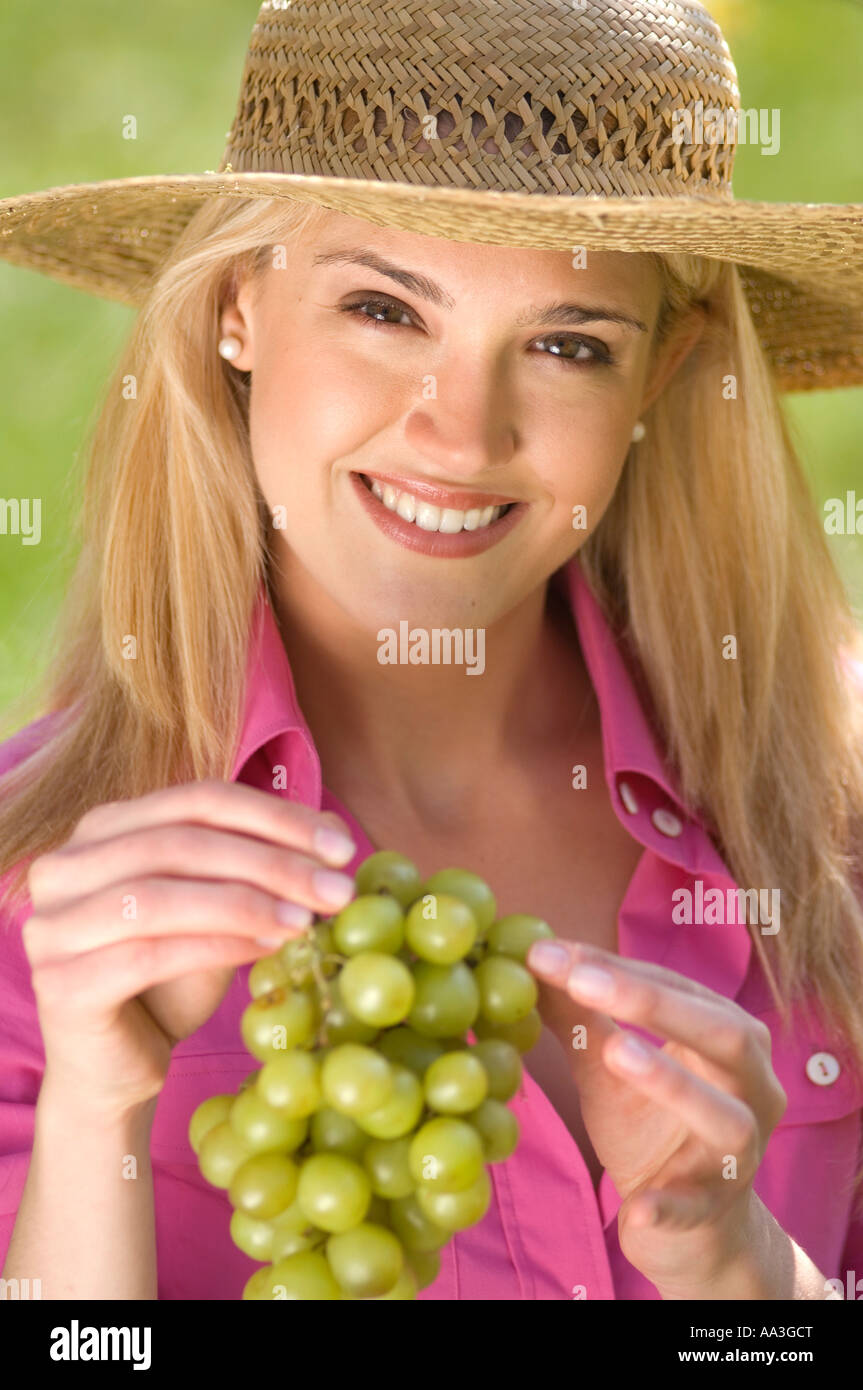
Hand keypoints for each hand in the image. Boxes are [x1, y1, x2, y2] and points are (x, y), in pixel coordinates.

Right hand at [23, 779, 357, 1121]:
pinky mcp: (60, 985)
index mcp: (102, 829)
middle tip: (338, 889)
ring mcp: (52, 926)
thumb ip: (258, 865)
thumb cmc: (171, 980)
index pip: (196, 800)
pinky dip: (216, 947)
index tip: (341, 846)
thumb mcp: (220, 910)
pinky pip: (147, 954)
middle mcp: (64, 866)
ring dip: (246, 903)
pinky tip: (267, 950)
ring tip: (308, 922)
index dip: (274, 817)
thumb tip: (332, 832)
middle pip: (180, 842)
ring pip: (158, 896)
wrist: (120, 1068)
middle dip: (271, 862)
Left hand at [526, 937, 787, 1295]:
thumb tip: (535, 956)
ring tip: (615, 1052)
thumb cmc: (651, 1126)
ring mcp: (739, 1156)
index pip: (680, 989)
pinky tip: (635, 1206)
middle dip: (654, 1004)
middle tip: (582, 981)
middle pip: (724, 1036)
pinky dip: (669, 1206)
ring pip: (726, 1118)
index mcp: (731, 1041)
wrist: (689, 1227)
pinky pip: (696, 1208)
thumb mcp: (610, 1064)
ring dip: (671, 1084)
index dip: (619, 968)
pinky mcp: (714, 1212)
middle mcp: (753, 1090)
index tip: (554, 951)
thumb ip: (580, 1014)